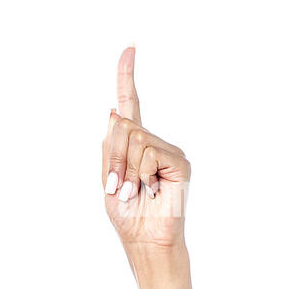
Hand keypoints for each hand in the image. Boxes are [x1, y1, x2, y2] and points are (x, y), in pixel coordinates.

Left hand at [101, 46, 190, 248]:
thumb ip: (110, 147)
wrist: (144, 239)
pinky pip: (149, 153)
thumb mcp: (108, 179)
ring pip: (135, 138)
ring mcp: (169, 151)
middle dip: (113, 158)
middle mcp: (152, 143)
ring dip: (125, 168)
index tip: (129, 49)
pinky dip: (141, 174)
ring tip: (135, 190)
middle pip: (122, 125)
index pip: (130, 105)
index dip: (127, 77)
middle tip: (120, 186)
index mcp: (132, 145)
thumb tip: (114, 112)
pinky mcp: (180, 162)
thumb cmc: (127, 213)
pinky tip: (151, 190)